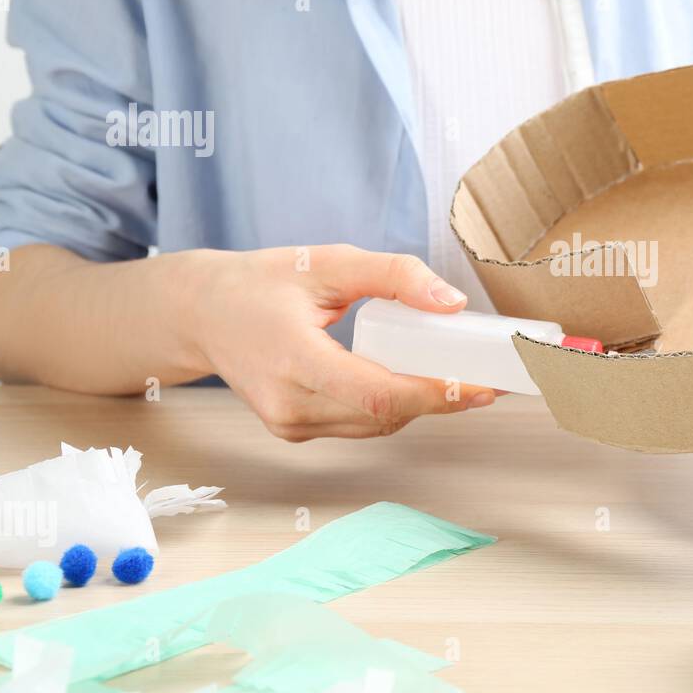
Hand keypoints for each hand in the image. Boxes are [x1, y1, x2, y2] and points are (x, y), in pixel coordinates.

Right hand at [187, 244, 494, 440]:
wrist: (202, 313)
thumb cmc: (262, 283)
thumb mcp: (330, 261)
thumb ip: (394, 275)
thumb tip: (452, 302)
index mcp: (294, 359)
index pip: (377, 393)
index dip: (434, 394)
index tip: (480, 386)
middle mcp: (290, 404)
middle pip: (384, 415)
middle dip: (441, 399)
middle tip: (489, 377)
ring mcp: (290, 424)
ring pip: (376, 426)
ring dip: (420, 405)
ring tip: (461, 378)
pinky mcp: (294, 430)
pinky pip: (358, 425)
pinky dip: (391, 407)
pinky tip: (416, 384)